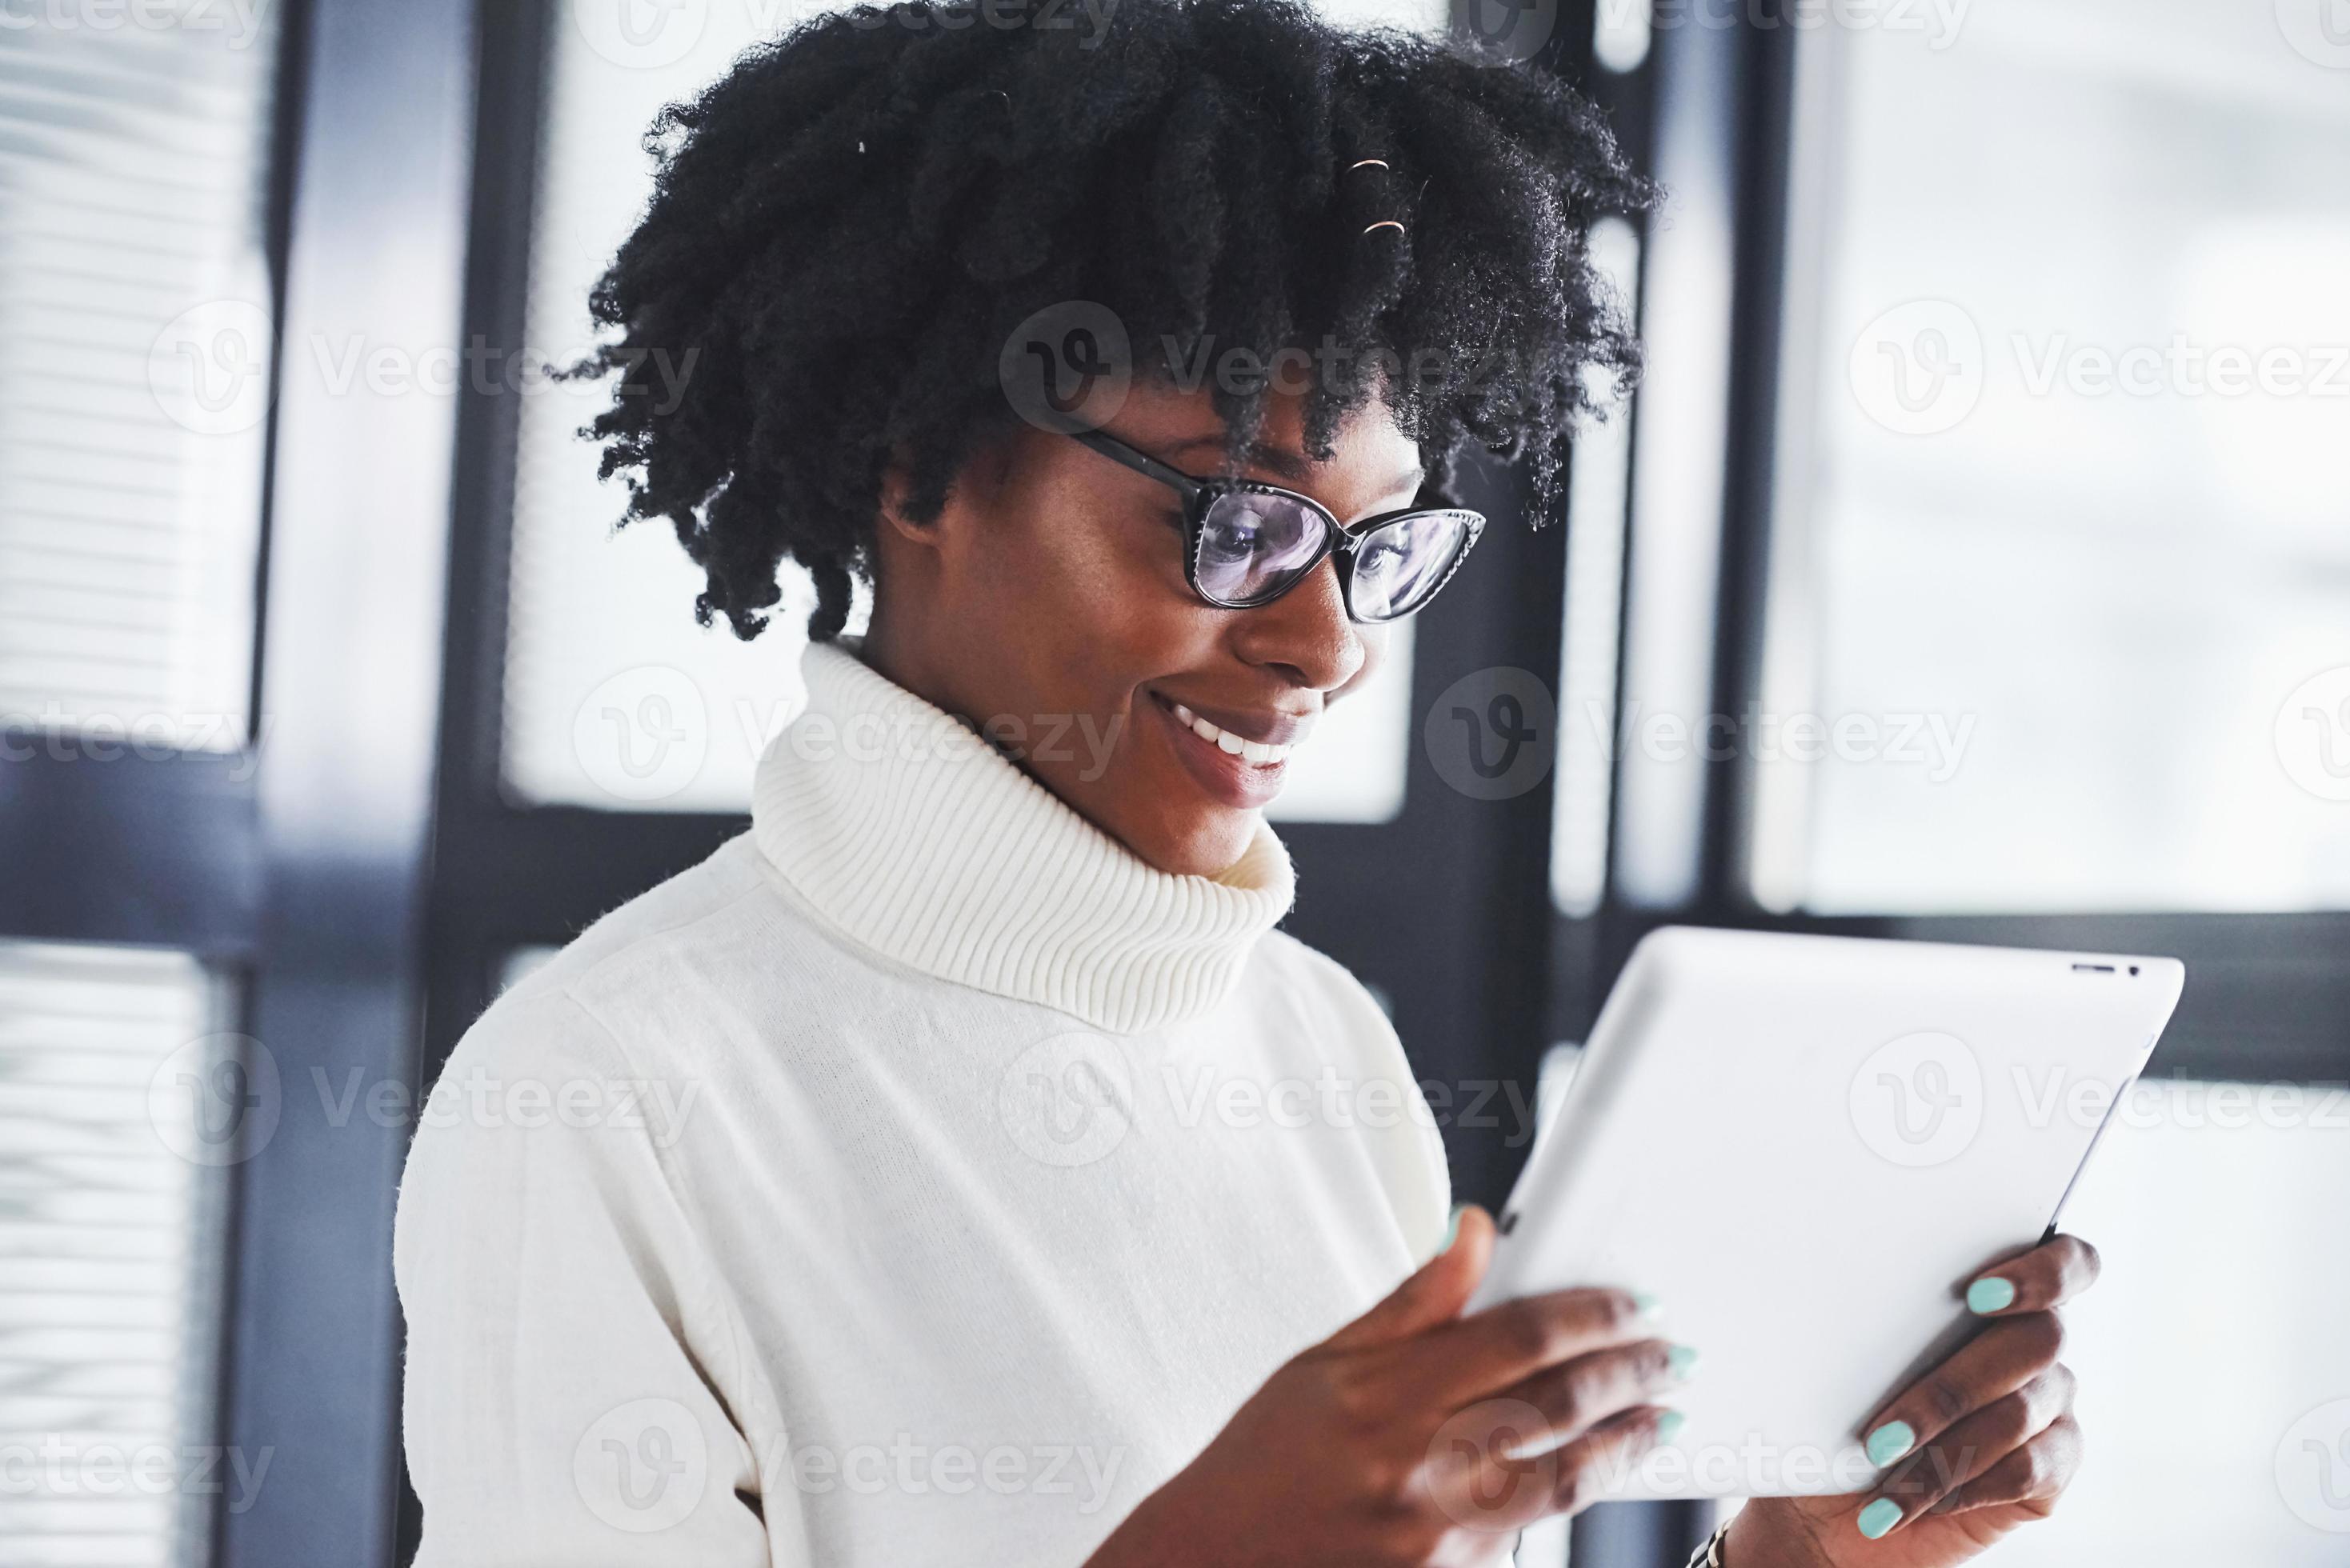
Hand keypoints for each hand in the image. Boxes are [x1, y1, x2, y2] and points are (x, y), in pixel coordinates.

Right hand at [1084, 1207, 1692, 1567]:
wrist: (1213, 1564)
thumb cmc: (1261, 1461)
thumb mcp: (1322, 1363)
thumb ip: (1413, 1300)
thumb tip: (1474, 1230)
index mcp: (1386, 1393)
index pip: (1519, 1336)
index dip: (1591, 1314)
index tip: (1632, 1301)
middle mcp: (1419, 1461)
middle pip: (1557, 1402)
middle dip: (1628, 1370)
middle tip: (1671, 1350)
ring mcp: (1438, 1529)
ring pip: (1563, 1474)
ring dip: (1624, 1438)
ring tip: (1661, 1411)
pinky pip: (1533, 1525)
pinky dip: (1579, 1490)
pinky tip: (1603, 1467)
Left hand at [1726, 1235, 2098, 1567]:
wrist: (1832, 1503)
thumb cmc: (1834, 1413)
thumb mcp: (1837, 1361)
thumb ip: (1870, 1320)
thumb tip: (1842, 1297)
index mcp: (1997, 1294)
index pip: (2066, 1261)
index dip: (2042, 1272)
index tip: (1978, 1294)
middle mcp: (2036, 1344)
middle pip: (2039, 1340)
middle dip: (1952, 1386)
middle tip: (1885, 1429)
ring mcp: (2052, 1404)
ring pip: (2020, 1411)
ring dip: (1941, 1447)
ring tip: (1878, 1470)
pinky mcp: (2054, 1467)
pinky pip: (2030, 1469)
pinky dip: (1967, 1484)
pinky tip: (1917, 1498)